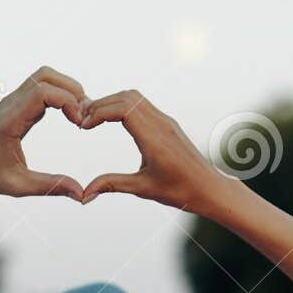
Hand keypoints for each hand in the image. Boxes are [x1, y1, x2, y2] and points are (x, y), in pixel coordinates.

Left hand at [0, 67, 86, 200]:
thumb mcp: (18, 186)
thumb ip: (50, 186)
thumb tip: (81, 193)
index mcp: (10, 120)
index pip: (43, 92)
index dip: (68, 101)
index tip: (79, 123)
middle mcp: (11, 104)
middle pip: (46, 76)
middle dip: (72, 90)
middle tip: (84, 116)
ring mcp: (12, 101)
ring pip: (44, 76)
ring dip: (66, 89)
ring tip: (79, 114)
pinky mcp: (16, 103)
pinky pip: (41, 87)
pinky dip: (59, 94)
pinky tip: (68, 115)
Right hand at [77, 89, 222, 210]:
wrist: (210, 188)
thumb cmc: (181, 191)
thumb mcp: (142, 189)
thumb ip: (111, 185)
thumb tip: (84, 195)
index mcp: (155, 138)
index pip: (123, 108)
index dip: (99, 112)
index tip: (84, 127)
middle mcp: (161, 124)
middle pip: (126, 97)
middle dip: (100, 105)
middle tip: (82, 121)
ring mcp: (166, 121)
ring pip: (134, 97)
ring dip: (111, 103)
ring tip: (94, 119)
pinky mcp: (168, 124)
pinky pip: (142, 105)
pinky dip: (123, 106)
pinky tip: (112, 121)